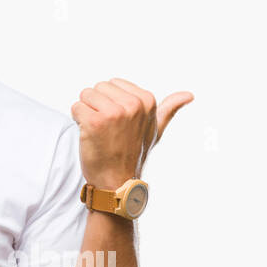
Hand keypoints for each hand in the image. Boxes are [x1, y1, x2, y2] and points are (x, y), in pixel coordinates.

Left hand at [72, 78, 193, 188]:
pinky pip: (76, 108)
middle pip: (98, 87)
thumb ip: (169, 110)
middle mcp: (133, 104)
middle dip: (97, 106)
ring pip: (85, 95)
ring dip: (86, 113)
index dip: (110, 103)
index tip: (119, 125)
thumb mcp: (155, 130)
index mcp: (147, 100)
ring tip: (99, 133)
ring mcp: (115, 113)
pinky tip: (90, 137)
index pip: (113, 84)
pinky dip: (78, 122)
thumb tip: (189, 95)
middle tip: (108, 131)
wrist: (117, 182)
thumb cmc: (134, 155)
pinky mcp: (96, 121)